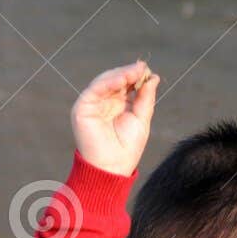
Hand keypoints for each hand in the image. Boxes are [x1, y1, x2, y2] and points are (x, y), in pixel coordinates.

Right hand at [71, 58, 160, 176]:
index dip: (135, 76)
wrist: (111, 169)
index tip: (147, 70)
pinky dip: (109, 82)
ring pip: (105, 81)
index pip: (125, 84)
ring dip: (120, 74)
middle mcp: (104, 102)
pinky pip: (95, 89)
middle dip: (129, 72)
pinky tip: (122, 79)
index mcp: (117, 105)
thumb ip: (146, 99)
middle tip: (142, 68)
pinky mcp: (82, 107)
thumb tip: (154, 77)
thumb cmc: (127, 149)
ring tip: (135, 72)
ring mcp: (92, 104)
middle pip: (115, 80)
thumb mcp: (141, 120)